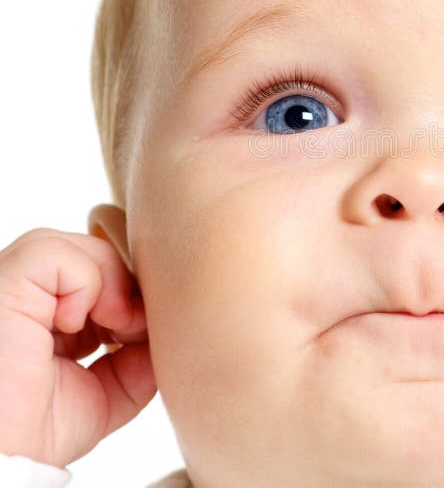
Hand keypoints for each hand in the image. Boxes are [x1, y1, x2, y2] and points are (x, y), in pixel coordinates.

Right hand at [0, 225, 155, 467]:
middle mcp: (28, 296)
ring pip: (78, 245)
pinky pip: (53, 252)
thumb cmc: (34, 433)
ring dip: (112, 282)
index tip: (141, 332)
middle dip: (130, 287)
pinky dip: (83, 284)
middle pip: (97, 254)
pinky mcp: (2, 284)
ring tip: (113, 325)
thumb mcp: (108, 393)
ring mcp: (12, 286)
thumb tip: (164, 326)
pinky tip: (74, 325)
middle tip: (135, 327)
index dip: (134, 295)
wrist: (0, 461)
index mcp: (49, 317)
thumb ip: (139, 358)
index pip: (104, 277)